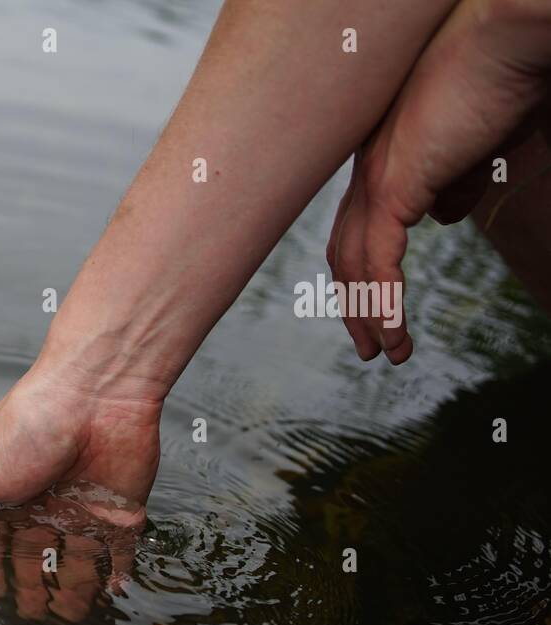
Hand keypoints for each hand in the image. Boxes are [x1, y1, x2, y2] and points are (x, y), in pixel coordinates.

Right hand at [0, 361, 160, 593]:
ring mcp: (83, 508)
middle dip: (31, 586)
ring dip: (72, 590)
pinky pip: (120, 552)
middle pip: (35, 555)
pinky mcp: (120, 511)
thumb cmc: (28, 430)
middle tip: (31, 615)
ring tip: (69, 617)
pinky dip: (117, 573)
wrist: (97, 396)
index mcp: (6, 494)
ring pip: (76, 561)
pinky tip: (111, 592)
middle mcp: (43, 503)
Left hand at [327, 0, 550, 362]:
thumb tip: (444, 218)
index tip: (375, 314)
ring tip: (389, 353)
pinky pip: (378, 263)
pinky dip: (384, 303)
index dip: (362, 276)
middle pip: (344, 254)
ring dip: (370, 315)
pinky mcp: (394, 187)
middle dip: (356, 306)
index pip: (358, 230)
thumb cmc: (505, 83)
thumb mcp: (482, 147)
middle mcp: (369, 171)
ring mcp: (376, 178)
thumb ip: (458, 182)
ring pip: (355, 266)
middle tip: (372, 348)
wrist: (508, 43)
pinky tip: (396, 334)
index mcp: (386, 162)